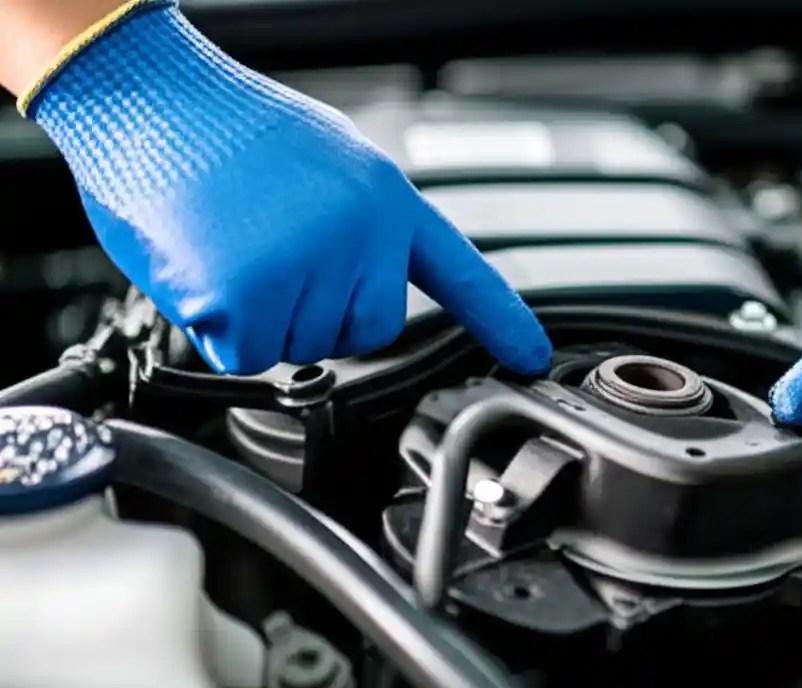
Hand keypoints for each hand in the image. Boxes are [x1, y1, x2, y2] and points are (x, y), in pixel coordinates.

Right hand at [27, 2, 549, 374]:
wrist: (150, 93)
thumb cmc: (221, 125)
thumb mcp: (321, 164)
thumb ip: (354, 225)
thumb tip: (353, 280)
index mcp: (385, 198)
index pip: (458, 270)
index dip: (499, 318)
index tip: (530, 357)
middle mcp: (362, 233)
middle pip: (362, 332)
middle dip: (313, 315)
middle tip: (265, 257)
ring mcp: (312, 263)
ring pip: (298, 347)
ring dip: (259, 316)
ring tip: (228, 244)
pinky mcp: (251, 292)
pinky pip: (244, 353)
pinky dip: (216, 327)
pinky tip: (203, 265)